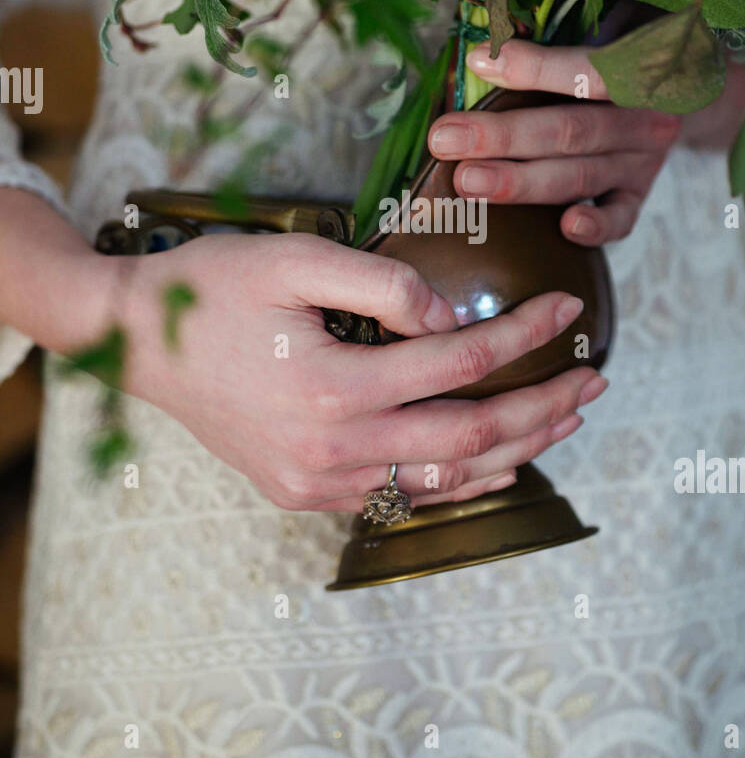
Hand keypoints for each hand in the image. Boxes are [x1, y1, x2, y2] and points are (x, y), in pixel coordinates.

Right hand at [115, 233, 606, 511]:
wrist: (136, 344)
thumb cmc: (212, 291)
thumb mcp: (294, 262)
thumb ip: (381, 284)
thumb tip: (450, 317)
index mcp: (336, 389)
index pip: (462, 363)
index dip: (524, 335)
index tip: (567, 309)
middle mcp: (333, 451)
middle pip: (471, 438)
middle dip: (544, 407)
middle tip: (595, 379)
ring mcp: (319, 483)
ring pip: (444, 480)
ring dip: (514, 450)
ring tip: (566, 417)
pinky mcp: (306, 493)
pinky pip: (402, 495)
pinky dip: (458, 479)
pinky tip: (497, 459)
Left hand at [428, 39, 681, 245]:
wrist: (694, 84)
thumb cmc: (630, 46)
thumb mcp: (616, 22)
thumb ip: (564, 31)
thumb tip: (484, 45)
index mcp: (645, 67)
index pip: (587, 72)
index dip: (534, 68)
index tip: (476, 61)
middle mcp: (647, 117)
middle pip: (570, 131)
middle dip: (504, 137)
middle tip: (446, 139)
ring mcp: (645, 160)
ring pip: (580, 176)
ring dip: (521, 183)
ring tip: (467, 182)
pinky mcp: (641, 193)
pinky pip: (622, 218)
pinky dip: (597, 227)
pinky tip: (565, 228)